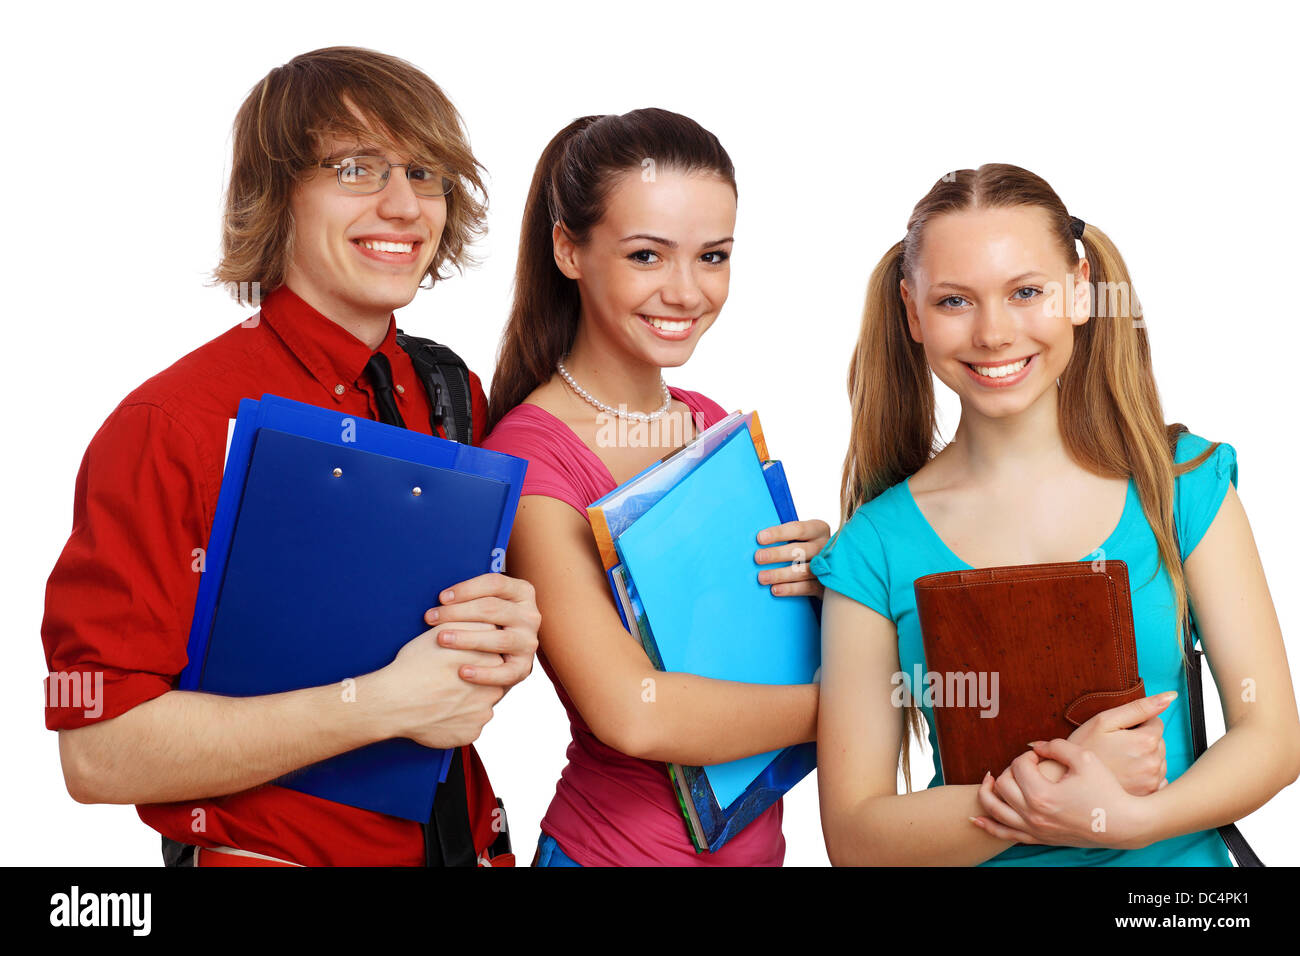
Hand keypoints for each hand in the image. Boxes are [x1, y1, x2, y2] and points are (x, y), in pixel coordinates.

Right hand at [371, 625, 505, 748]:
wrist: (393, 701)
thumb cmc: (415, 665)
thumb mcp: (443, 632)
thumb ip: (472, 626)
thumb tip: (488, 625)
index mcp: (490, 662)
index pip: (494, 661)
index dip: (475, 662)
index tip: (458, 665)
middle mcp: (494, 688)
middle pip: (491, 685)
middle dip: (475, 684)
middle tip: (450, 682)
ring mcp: (483, 714)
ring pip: (480, 707)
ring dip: (467, 704)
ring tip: (441, 698)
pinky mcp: (471, 733)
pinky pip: (469, 727)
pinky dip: (457, 722)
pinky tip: (439, 714)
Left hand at [424, 572, 539, 691]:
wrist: (503, 654)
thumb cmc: (483, 621)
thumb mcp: (485, 602)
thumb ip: (472, 595)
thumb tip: (442, 593)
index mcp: (522, 592)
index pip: (495, 584)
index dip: (467, 589)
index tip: (441, 597)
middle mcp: (530, 616)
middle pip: (493, 609)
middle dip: (458, 612)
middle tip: (431, 618)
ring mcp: (528, 642)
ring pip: (499, 639)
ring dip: (467, 639)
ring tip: (441, 639)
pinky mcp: (524, 668)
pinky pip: (506, 673)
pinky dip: (484, 673)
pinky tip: (462, 672)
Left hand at [755, 519, 830, 598]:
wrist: (824, 567)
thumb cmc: (803, 547)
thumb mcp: (799, 536)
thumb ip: (784, 536)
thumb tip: (757, 540)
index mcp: (818, 529)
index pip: (798, 529)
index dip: (778, 533)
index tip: (760, 538)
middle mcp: (825, 547)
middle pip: (799, 550)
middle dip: (777, 554)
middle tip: (758, 557)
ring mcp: (826, 567)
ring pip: (802, 571)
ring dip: (780, 574)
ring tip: (762, 577)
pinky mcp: (825, 585)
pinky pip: (807, 588)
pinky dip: (790, 589)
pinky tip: (775, 589)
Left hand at [971, 738, 1150, 849]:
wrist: (1124, 824)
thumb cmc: (1106, 790)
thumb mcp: (1084, 759)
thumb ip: (1056, 745)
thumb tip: (1034, 745)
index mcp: (1042, 794)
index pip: (1018, 765)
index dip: (1027, 755)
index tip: (1041, 755)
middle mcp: (1033, 814)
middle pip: (1002, 784)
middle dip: (1011, 769)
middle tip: (1026, 765)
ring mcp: (1034, 829)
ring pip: (995, 809)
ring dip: (986, 793)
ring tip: (987, 780)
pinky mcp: (1039, 839)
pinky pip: (1004, 835)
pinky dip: (988, 825)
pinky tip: (975, 818)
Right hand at [1059, 692, 1173, 795]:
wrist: (1067, 778)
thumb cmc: (1083, 747)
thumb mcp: (1105, 720)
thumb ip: (1140, 707)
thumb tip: (1170, 696)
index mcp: (1147, 741)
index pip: (1156, 723)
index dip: (1136, 724)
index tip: (1118, 732)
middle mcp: (1154, 763)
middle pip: (1158, 742)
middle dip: (1142, 741)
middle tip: (1115, 746)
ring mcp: (1152, 781)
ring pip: (1158, 760)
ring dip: (1144, 758)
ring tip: (1119, 760)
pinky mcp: (1148, 794)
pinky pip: (1157, 779)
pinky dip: (1145, 775)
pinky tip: (1126, 775)